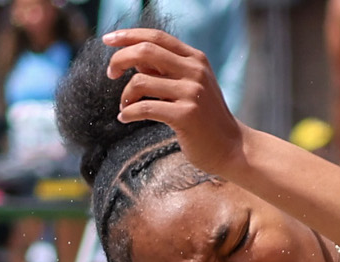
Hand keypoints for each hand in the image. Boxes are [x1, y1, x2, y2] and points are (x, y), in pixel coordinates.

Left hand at [103, 28, 244, 175]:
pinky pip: (144, 108)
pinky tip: (125, 118)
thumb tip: (134, 59)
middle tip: (110, 73)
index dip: (129, 35)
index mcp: (196, 59)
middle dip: (119, 60)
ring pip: (140, 82)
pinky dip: (128, 113)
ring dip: (124, 95)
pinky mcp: (186, 115)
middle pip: (145, 51)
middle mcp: (195, 72)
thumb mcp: (190, 86)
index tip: (108, 40)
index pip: (156, 37)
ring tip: (125, 106)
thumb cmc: (206, 118)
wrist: (232, 148)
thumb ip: (166, 71)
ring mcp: (192, 93)